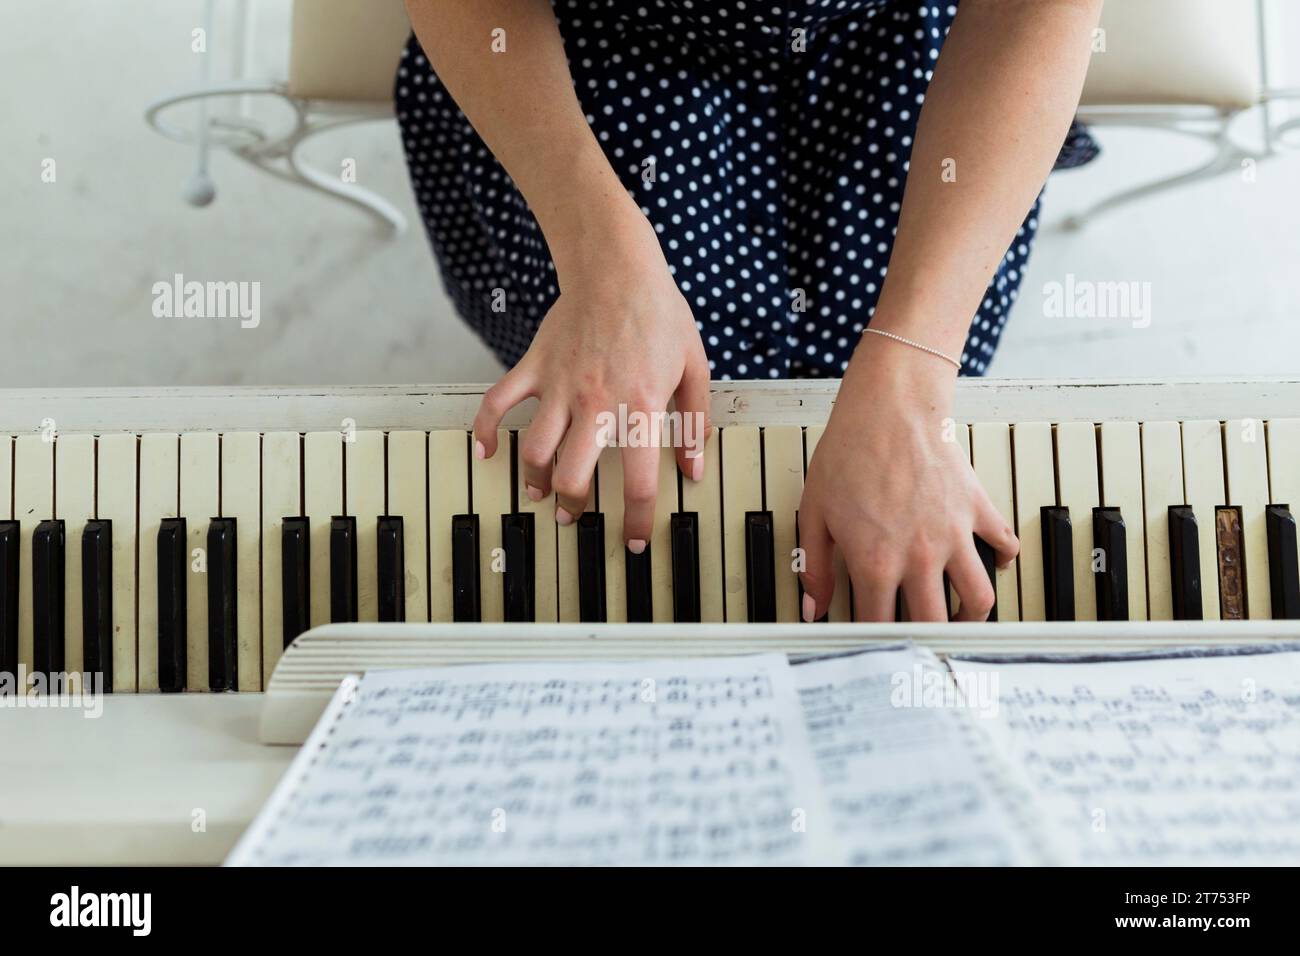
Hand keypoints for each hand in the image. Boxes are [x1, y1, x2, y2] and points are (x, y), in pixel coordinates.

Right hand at [472, 219, 710, 547]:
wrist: (617, 265)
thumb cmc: (659, 314)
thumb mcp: (694, 367)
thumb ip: (694, 422)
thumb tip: (693, 468)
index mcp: (641, 406)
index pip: (637, 481)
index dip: (635, 520)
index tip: (632, 540)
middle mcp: (596, 403)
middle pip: (574, 476)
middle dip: (575, 507)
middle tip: (577, 516)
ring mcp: (560, 385)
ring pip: (534, 450)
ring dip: (535, 480)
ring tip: (541, 493)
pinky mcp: (534, 366)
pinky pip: (498, 403)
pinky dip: (486, 430)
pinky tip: (486, 452)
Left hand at [798, 335, 1017, 621]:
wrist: (889, 407)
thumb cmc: (850, 451)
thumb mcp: (815, 513)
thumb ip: (815, 566)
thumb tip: (813, 606)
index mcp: (875, 562)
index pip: (879, 625)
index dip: (874, 642)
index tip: (873, 645)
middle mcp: (919, 556)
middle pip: (933, 623)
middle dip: (925, 640)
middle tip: (920, 641)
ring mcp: (954, 535)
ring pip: (978, 597)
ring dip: (971, 615)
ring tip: (959, 617)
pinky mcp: (977, 509)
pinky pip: (1003, 544)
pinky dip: (1002, 559)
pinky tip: (992, 564)